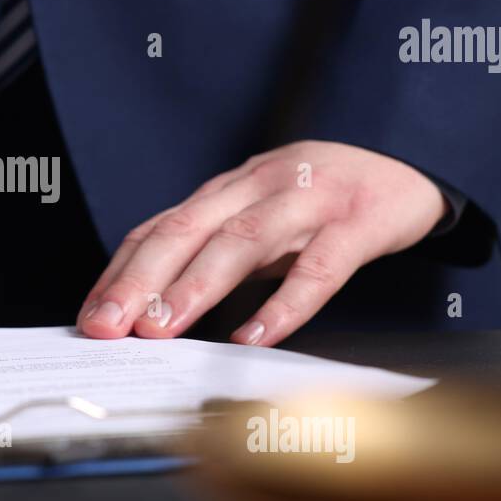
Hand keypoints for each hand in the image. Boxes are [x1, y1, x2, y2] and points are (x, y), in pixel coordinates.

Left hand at [77, 141, 446, 345]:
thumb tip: (152, 304)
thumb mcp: (258, 216)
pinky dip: (285, 303)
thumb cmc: (322, 198)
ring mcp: (308, 202)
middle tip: (107, 327)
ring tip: (161, 329)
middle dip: (139, 280)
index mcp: (227, 190)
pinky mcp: (358, 222)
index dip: (120, 272)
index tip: (90, 317)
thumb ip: (212, 251)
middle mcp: (258, 188)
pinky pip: (319, 266)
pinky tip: (256, 337)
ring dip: (195, 286)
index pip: (159, 228)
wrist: (409, 164)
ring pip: (242, 242)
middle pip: (186, 230)